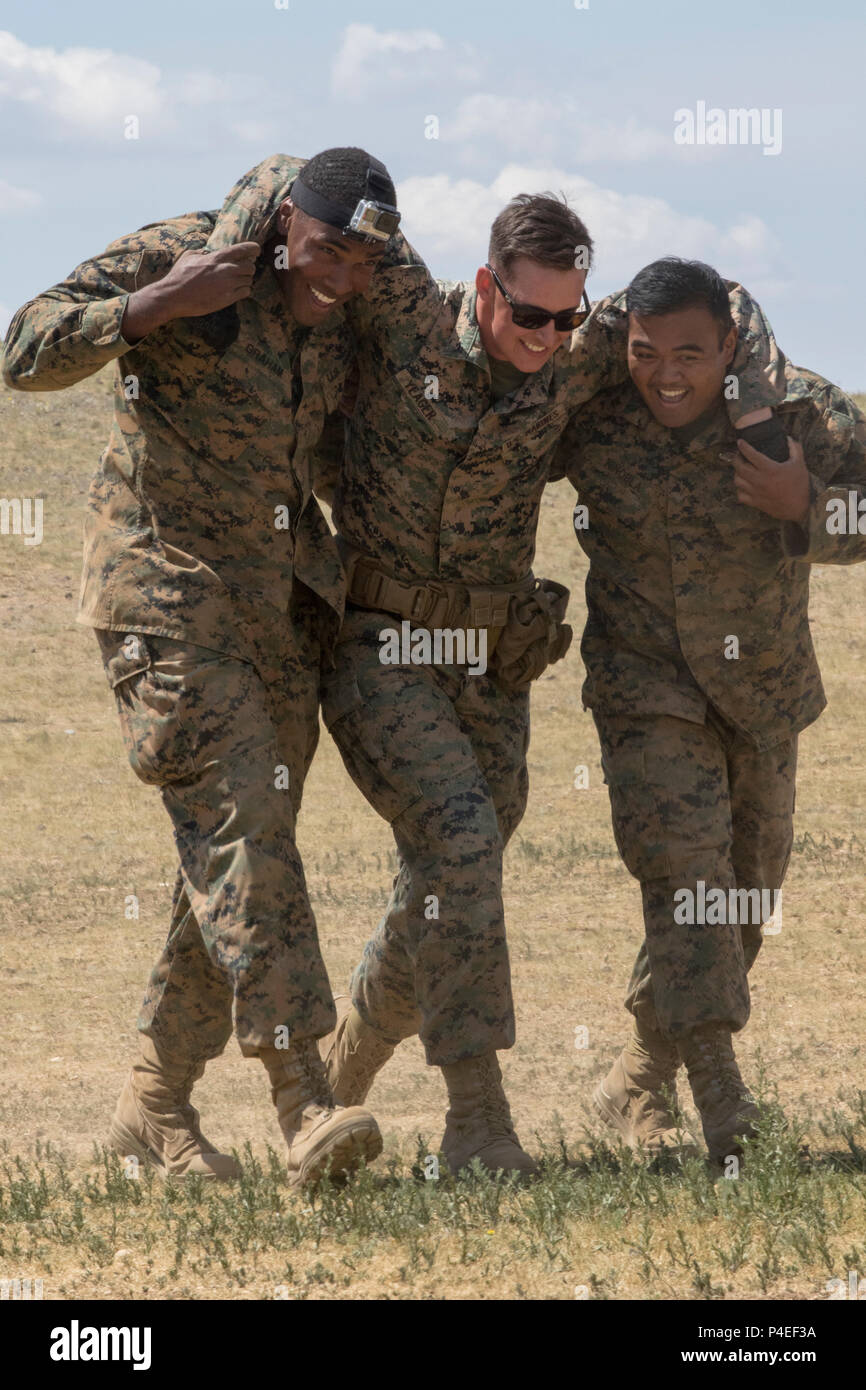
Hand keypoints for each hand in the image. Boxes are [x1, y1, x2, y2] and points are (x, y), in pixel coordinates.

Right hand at [122, 242, 259, 341]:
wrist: (174, 296)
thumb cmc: (179, 275)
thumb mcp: (189, 256)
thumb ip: (202, 252)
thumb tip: (206, 251)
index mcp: (216, 257)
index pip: (242, 249)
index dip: (253, 248)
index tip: (256, 250)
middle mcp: (225, 270)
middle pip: (250, 266)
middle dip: (249, 268)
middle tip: (244, 270)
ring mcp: (228, 285)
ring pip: (249, 280)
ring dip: (246, 280)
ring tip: (238, 281)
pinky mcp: (228, 299)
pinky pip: (246, 292)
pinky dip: (244, 290)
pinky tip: (237, 290)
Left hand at [734, 434, 810, 523]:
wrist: (800, 507)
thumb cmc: (800, 485)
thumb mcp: (799, 464)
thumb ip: (795, 448)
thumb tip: (788, 438)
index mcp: (770, 469)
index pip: (751, 454)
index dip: (743, 447)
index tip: (740, 442)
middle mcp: (760, 480)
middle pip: (739, 467)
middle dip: (736, 459)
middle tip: (739, 455)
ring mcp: (756, 492)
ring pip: (737, 481)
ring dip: (737, 473)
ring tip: (741, 470)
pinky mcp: (755, 503)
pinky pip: (740, 495)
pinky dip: (740, 489)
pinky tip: (745, 485)